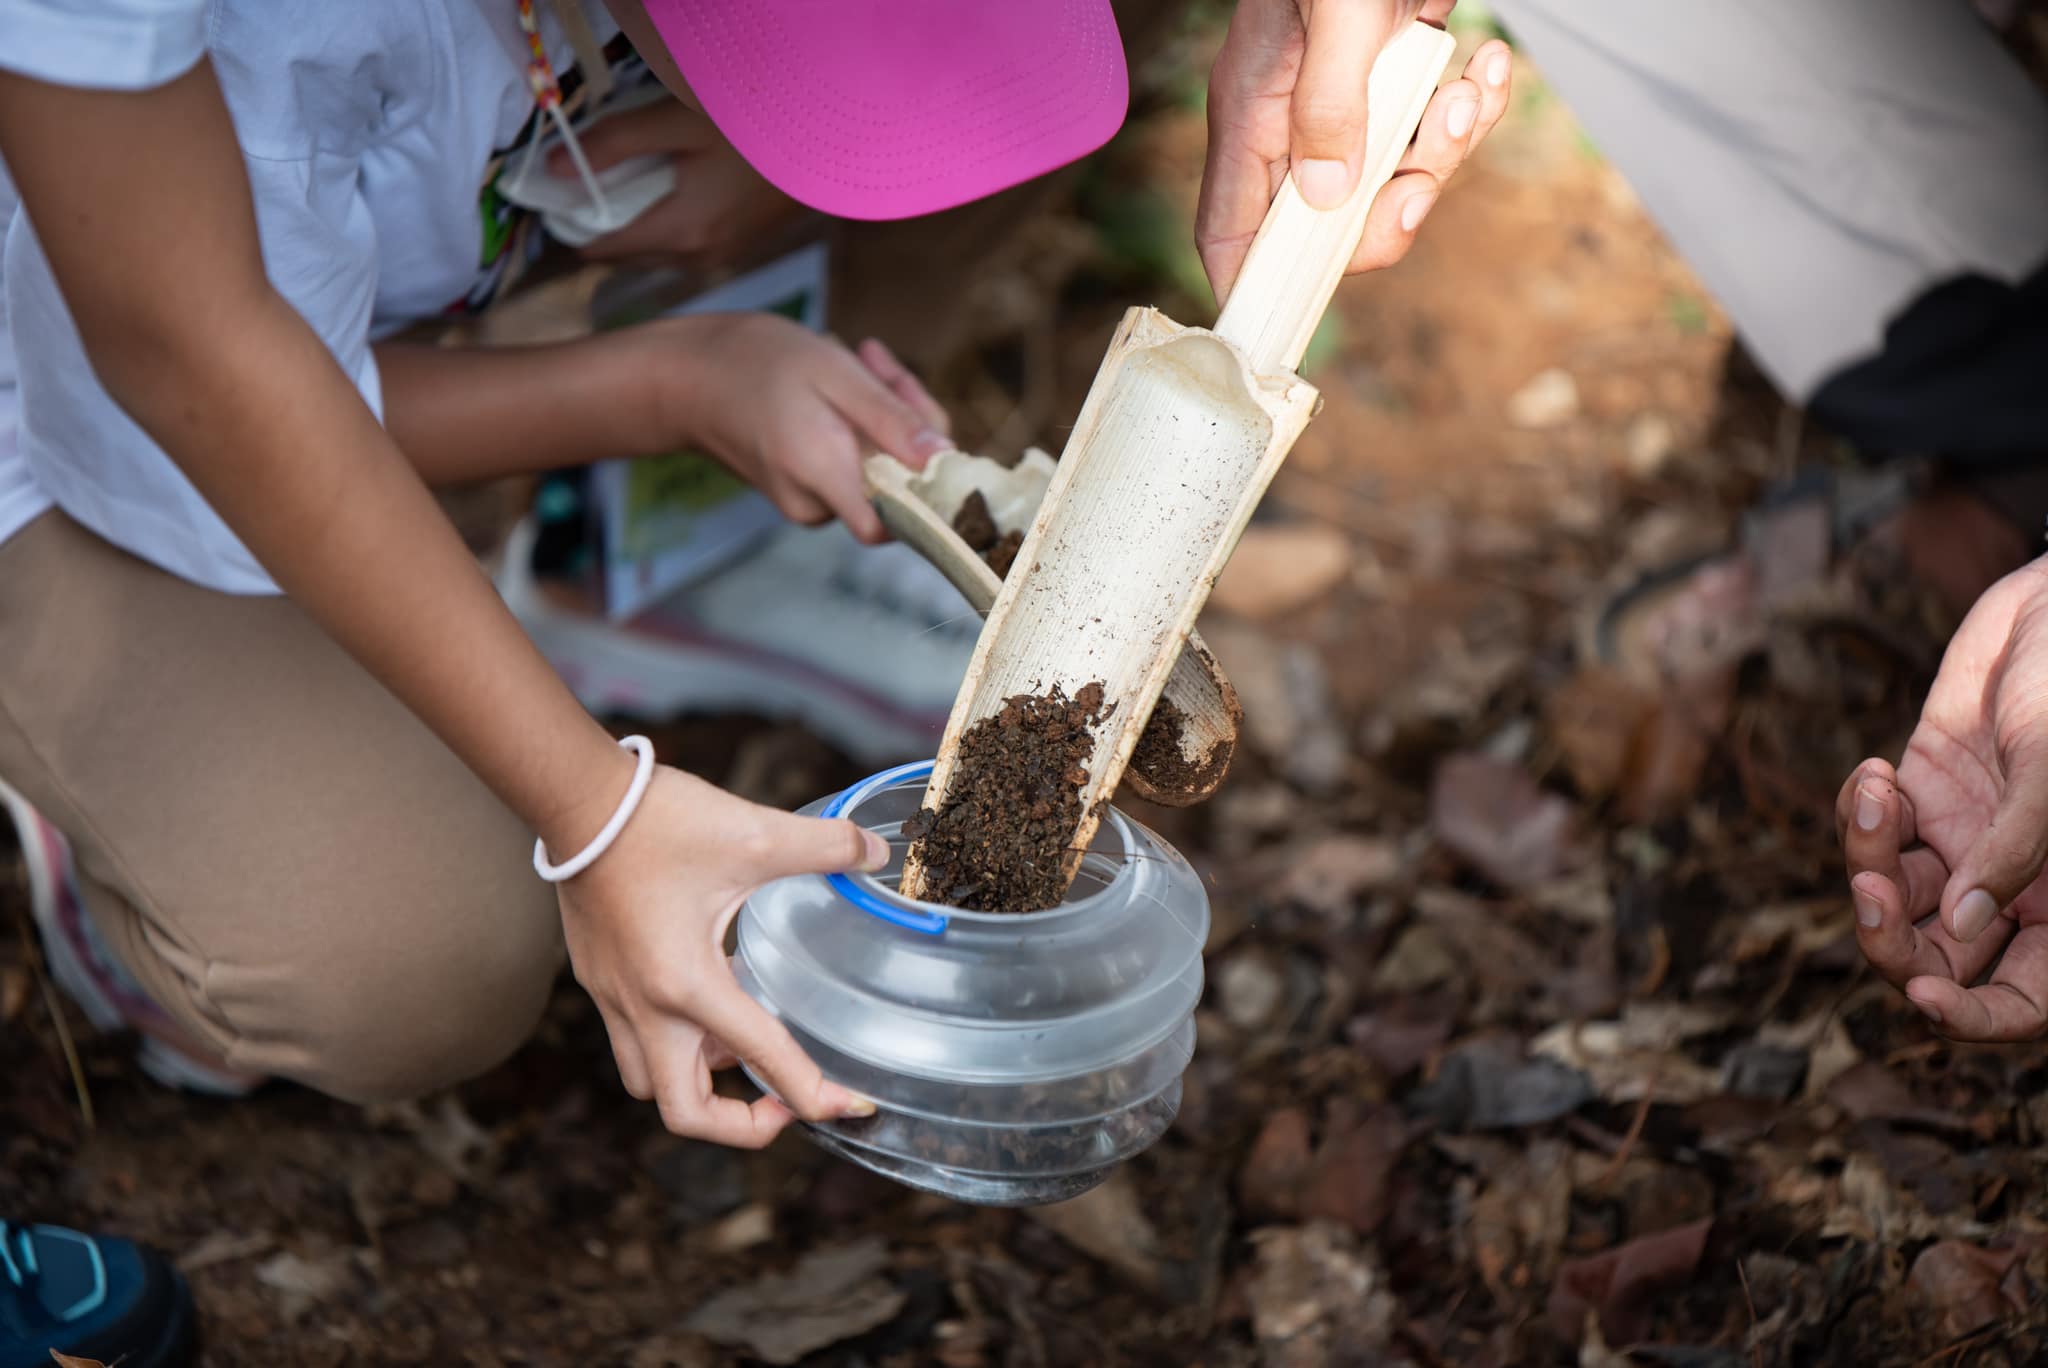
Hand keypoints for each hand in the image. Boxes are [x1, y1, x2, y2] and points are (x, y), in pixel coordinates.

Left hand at [549, 99, 802, 265]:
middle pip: (620, 254)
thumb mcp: (678, 121)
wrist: (825, 144)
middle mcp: (696, 258)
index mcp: (680, 231)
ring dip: (632, 222)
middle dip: (600, 219)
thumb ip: (614, 144)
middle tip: (595, 174)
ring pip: (648, 252)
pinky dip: (661, 223)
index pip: (597, 248)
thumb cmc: (754, 127)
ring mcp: (716, 257)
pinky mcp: (730, 249)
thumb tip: (554, 168)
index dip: (569, 218)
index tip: (559, 186)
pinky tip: (671, 187)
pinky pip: (676, 246)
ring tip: (633, 179)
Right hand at [555, 764, 888, 1145]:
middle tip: (785, 1101)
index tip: (851, 1106)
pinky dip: (677, 1040)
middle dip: (740, 1125)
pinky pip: (635, 1038)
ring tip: (746, 1043)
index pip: (762, 1059)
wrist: (574, 796)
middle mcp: (642, 1005)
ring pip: (651, 1080)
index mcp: (685, 983)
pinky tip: (711, 994)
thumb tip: (876, 854)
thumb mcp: (755, 834)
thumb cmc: (656, 819)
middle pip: (684, 1112)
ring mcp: (611, 995)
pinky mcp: (597, 977)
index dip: (815, 1094)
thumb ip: (826, 847)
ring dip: (701, 1080)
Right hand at [643, 315, 949, 542]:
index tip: (927, 427)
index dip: (928, 484)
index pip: (897, 523)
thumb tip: (944, 457)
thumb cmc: (753, 363)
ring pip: (875, 465)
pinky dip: (854, 420)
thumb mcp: (833, 373)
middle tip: (874, 358)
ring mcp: (806, 502)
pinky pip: (850, 462)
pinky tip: (834, 381)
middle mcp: (816, 504)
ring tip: (850, 358)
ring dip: (878, 410)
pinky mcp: (802, 490)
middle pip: (895, 481)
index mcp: (824, 475)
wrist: (682, 377)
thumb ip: (890, 418)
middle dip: (902, 416)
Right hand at [1196, 0, 1511, 301]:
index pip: (1232, 234)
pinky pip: (1433, 130)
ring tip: (1467, 93)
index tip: (1297, 317)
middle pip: (1330, 223)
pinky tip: (1486, 66)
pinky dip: (1471, 110)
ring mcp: (1346, 103)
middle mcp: (1293, 118)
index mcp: (1253, 112)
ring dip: (1445, 150)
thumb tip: (1328, 196)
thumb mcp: (1339, 13)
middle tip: (1424, 181)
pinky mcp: (1397, 77)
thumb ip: (1329, 104)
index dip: (1260, 287)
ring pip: (1394, 179)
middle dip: (1391, 213)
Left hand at [1843, 557, 2047, 1040]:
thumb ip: (2017, 851)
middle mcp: (2013, 888)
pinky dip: (1857, 809)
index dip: (1975, 1017)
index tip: (1925, 995)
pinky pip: (1870, 828)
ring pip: (1890, 894)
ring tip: (1875, 796)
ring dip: (1865, 858)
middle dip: (1890, 937)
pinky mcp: (1922, 792)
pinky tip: (1875, 773)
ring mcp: (1963, 841)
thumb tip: (1960, 925)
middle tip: (1868, 892)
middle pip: (1936, 957)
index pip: (2023, 1001)